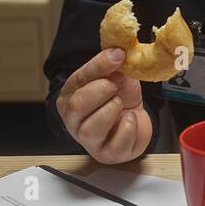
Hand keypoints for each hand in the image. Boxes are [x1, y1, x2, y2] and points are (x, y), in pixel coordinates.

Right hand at [55, 48, 153, 163]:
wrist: (134, 119)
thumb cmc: (119, 97)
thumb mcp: (116, 76)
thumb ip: (112, 65)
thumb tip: (116, 51)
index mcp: (70, 96)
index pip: (78, 80)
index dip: (98, 67)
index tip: (117, 55)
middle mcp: (74, 120)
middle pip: (78, 106)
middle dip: (101, 91)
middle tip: (115, 86)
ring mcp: (89, 140)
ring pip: (91, 129)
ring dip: (112, 110)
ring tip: (121, 104)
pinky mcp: (106, 154)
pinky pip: (115, 143)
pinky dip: (128, 128)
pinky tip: (130, 119)